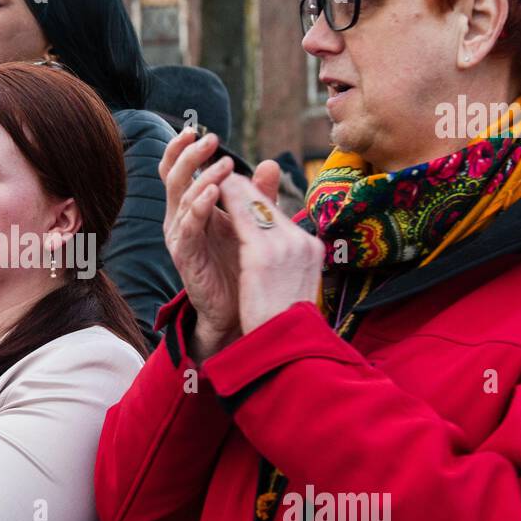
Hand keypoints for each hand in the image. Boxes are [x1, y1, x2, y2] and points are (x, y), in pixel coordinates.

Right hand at [160, 128, 267, 358]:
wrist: (239, 309)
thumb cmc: (241, 266)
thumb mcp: (252, 223)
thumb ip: (258, 196)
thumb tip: (270, 163)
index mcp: (192, 207)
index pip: (178, 171)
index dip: (182, 149)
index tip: (199, 130)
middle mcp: (180, 218)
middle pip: (173, 177)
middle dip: (190, 155)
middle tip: (210, 140)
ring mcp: (181, 237)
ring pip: (182, 197)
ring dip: (203, 177)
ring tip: (224, 165)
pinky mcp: (186, 255)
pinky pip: (189, 225)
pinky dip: (200, 206)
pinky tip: (213, 193)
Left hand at [217, 161, 324, 333]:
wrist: (290, 348)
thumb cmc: (286, 324)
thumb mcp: (287, 285)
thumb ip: (279, 258)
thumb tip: (272, 246)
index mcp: (310, 250)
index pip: (279, 214)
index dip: (254, 198)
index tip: (235, 189)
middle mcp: (301, 243)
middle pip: (267, 204)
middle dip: (241, 188)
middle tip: (218, 173)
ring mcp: (285, 246)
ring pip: (254, 204)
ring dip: (231, 188)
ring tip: (211, 176)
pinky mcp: (264, 255)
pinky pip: (242, 218)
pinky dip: (226, 203)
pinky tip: (209, 193)